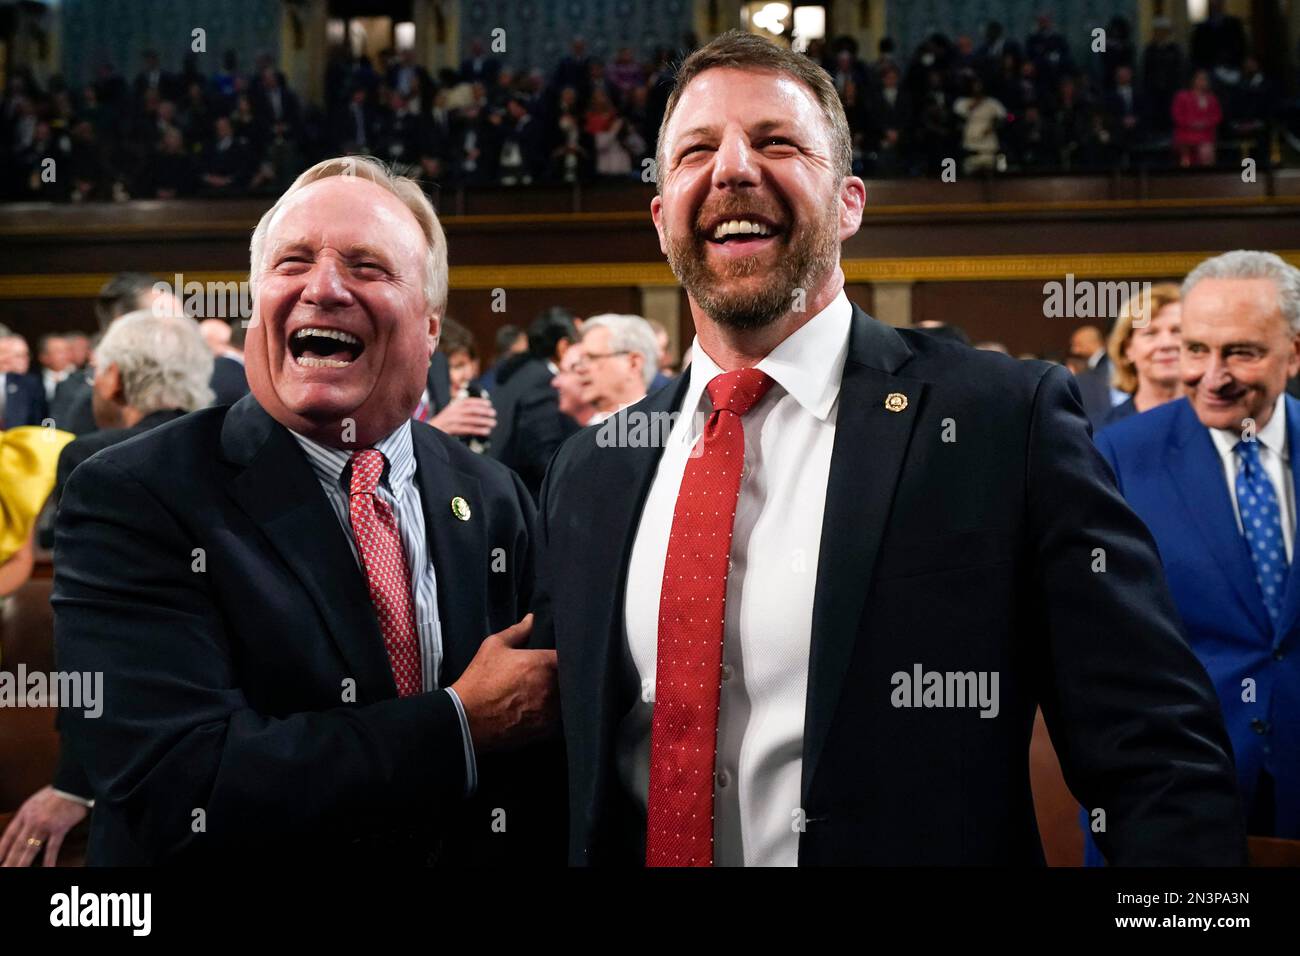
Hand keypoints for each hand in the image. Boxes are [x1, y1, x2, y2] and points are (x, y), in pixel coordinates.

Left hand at [0, 786, 87, 866]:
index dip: (1, 850)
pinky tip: (48, 868)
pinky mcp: (59, 828)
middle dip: (9, 861)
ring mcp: (45, 825)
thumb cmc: (57, 792)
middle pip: (17, 846)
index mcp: (24, 813)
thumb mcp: (35, 801)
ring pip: (31, 849)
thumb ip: (28, 816)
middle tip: (4, 870)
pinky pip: (53, 847)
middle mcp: (31, 820)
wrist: (73, 784)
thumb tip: (23, 829)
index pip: (8, 836)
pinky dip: (49, 860)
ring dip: (22, 863)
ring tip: (16, 872)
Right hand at [429, 396, 495, 437]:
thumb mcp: (451, 414)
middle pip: (470, 410)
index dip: (479, 402)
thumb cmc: (443, 424)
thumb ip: (462, 411)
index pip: (467, 401)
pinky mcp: (452, 430)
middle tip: (493, 413)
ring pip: (470, 420)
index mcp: (453, 406)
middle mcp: (452, 412)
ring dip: (483, 421)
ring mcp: (452, 421)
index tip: (489, 403)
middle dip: (483, 411)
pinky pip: (467, 429)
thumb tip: (480, 411)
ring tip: (493, 423)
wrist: (429, 431)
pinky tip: (486, 431)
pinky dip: (478, 430)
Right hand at [450, 614, 557, 752]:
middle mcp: (552, 687)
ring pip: (567, 701)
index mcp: (543, 664)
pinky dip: (553, 716)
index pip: (568, 656)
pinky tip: (538, 712)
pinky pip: (559, 721)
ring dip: (559, 697)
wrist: (467, 720)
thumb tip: (531, 619)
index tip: (557, 658)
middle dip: (562, 676)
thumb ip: (517, 631)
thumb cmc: (479, 681)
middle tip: (547, 677)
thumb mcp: (493, 647)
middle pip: (570, 679)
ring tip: (542, 695)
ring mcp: (551, 711)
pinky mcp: (546, 731)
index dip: (565, 656)